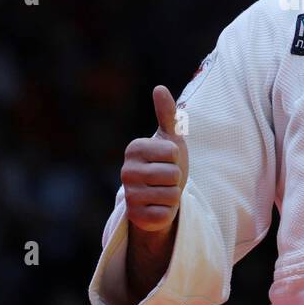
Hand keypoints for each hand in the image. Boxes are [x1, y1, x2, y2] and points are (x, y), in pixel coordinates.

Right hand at [121, 85, 188, 233]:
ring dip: (173, 195)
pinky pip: (164, 213)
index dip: (177, 157)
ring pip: (171, 194)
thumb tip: (159, 88)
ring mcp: (129, 194)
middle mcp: (126, 171)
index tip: (167, 160)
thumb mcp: (171, 138)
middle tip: (165, 179)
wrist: (161, 197)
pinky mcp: (135, 216)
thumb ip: (168, 114)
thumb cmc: (167, 164)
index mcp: (134, 148)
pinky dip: (167, 212)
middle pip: (173, 174)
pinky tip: (158, 207)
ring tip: (162, 192)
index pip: (172, 152)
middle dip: (176, 178)